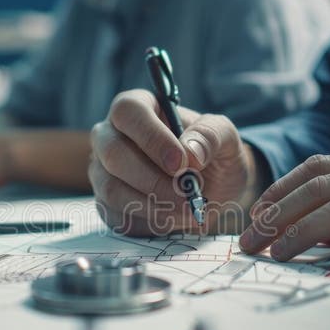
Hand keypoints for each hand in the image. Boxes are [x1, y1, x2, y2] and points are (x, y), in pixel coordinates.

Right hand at [90, 90, 256, 234]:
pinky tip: (174, 219)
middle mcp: (111, 135)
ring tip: (187, 211)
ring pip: (111, 188)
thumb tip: (190, 151)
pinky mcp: (106, 203)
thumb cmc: (213, 156)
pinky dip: (149, 221)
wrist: (211, 191)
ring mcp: (103, 170)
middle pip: (113, 152)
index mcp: (138, 107)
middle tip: (188, 196)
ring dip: (154, 204)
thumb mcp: (226, 138)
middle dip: (154, 179)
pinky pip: (116, 215)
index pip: (128, 111)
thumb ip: (212, 135)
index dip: (152, 138)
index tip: (181, 163)